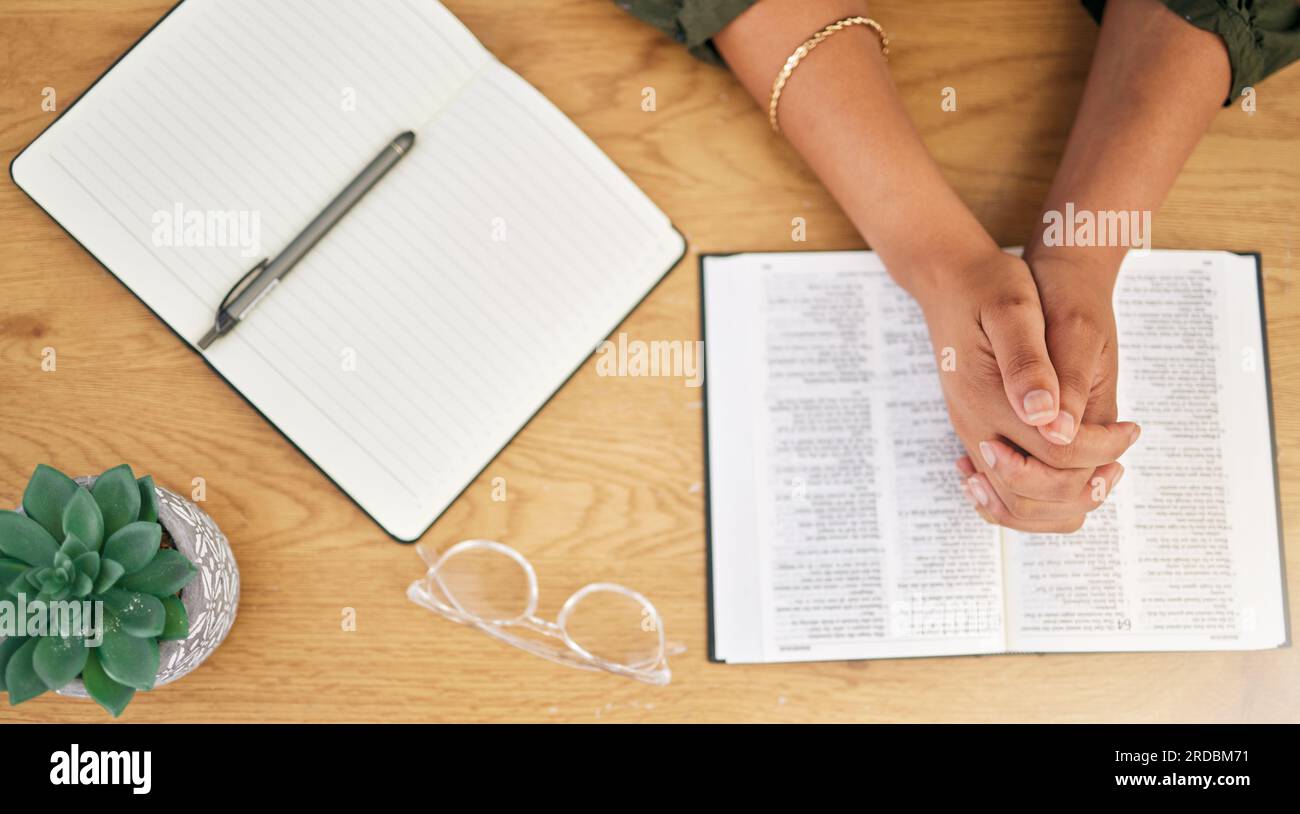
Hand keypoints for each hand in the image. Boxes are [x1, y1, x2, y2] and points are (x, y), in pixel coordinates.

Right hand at [914, 251, 1137, 532]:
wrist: (948, 281)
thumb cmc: (987, 287)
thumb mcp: (1014, 310)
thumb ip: (1029, 365)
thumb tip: (1048, 419)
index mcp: (988, 400)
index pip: (1055, 453)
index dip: (1102, 448)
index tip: (1129, 426)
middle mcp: (975, 428)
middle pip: (1031, 496)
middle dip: (1084, 486)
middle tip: (1119, 456)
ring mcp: (972, 435)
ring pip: (1015, 505)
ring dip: (1061, 501)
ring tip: (1100, 468)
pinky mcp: (977, 434)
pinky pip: (1003, 491)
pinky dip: (1037, 498)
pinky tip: (1067, 471)